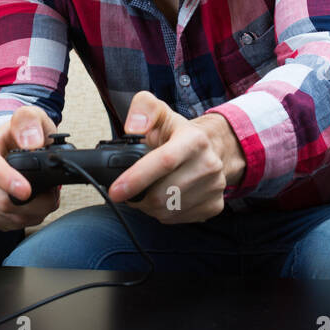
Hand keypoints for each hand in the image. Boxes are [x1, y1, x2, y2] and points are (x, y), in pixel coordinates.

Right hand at [0, 105, 59, 230]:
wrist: (17, 149)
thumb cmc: (24, 134)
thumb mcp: (31, 117)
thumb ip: (29, 121)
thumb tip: (31, 142)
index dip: (5, 180)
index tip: (26, 191)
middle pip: (1, 199)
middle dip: (36, 201)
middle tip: (53, 192)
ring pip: (8, 215)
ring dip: (35, 211)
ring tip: (46, 196)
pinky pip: (8, 225)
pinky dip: (28, 219)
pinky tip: (33, 206)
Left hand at [108, 91, 244, 223]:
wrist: (213, 148)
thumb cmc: (179, 133)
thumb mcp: (160, 113)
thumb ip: (142, 110)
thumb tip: (133, 126)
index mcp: (194, 140)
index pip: (164, 162)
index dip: (136, 179)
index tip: (116, 191)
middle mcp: (208, 164)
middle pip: (162, 194)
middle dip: (138, 196)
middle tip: (129, 189)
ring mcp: (214, 187)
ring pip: (168, 210)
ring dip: (149, 206)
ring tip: (147, 190)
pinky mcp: (214, 205)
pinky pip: (177, 219)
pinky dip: (163, 212)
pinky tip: (164, 197)